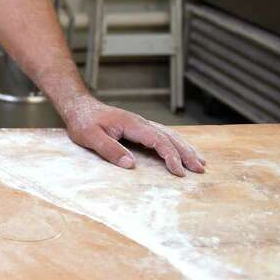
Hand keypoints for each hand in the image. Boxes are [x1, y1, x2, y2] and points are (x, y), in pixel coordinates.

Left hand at [59, 96, 205, 176]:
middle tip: (200, 169)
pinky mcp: (138, 127)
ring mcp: (141, 123)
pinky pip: (163, 134)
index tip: (179, 172)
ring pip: (169, 134)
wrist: (78, 106)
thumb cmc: (83, 122)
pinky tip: (183, 151)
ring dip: (185, 148)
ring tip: (200, 162)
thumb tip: (131, 165)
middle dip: (186, 153)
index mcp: (132, 124)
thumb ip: (110, 149)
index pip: (158, 140)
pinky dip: (176, 143)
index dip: (170, 156)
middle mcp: (140, 122)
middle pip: (170, 137)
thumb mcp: (90, 137)